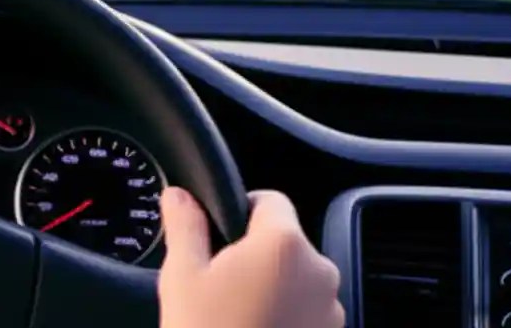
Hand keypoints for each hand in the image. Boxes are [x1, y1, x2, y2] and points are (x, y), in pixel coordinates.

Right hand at [158, 188, 343, 327]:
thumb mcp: (183, 277)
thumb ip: (185, 225)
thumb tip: (180, 195)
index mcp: (282, 244)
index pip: (270, 200)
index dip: (241, 210)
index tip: (220, 235)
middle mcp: (319, 271)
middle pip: (284, 242)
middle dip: (254, 255)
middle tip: (219, 284)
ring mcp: (331, 310)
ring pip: (297, 279)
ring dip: (272, 288)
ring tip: (236, 316)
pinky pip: (306, 312)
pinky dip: (285, 316)